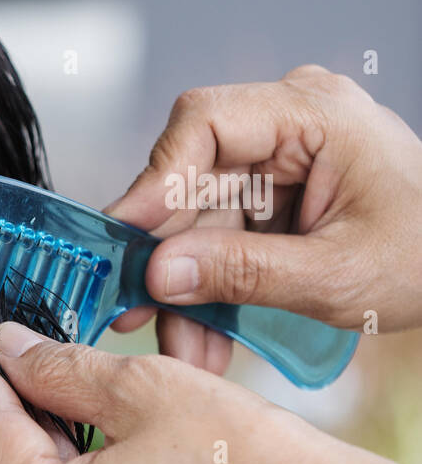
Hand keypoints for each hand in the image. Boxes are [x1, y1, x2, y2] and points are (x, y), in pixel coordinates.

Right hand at [106, 64, 421, 371]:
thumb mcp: (337, 276)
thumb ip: (242, 272)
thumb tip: (159, 274)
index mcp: (315, 114)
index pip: (203, 123)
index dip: (154, 181)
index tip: (126, 240)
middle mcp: (289, 124)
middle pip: (192, 181)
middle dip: (167, 258)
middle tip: (135, 312)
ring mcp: (279, 160)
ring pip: (200, 221)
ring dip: (187, 289)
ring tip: (187, 349)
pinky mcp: (275, 197)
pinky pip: (222, 238)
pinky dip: (212, 288)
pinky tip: (205, 337)